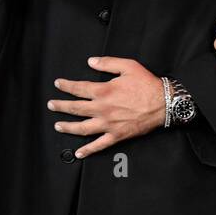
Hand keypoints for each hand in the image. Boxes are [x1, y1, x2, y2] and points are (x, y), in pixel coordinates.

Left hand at [47, 56, 165, 157]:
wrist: (164, 103)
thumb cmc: (147, 84)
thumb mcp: (128, 66)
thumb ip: (107, 63)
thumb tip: (91, 61)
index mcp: (103, 91)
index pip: (78, 88)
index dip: (66, 86)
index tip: (58, 84)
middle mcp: (102, 109)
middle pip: (75, 108)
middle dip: (60, 106)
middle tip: (51, 105)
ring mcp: (108, 124)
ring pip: (81, 128)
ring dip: (67, 127)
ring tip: (58, 125)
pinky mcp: (116, 136)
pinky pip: (99, 145)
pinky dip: (88, 150)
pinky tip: (78, 153)